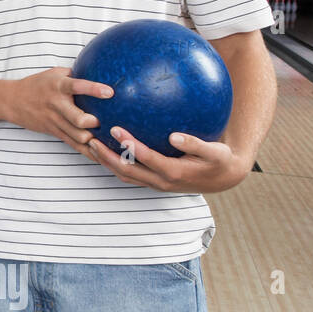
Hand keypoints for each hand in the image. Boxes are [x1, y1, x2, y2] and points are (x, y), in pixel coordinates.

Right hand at [2, 67, 112, 153]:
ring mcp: (55, 121)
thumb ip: (74, 73)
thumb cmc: (36, 84)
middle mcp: (57, 105)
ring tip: (109, 139)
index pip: (76, 86)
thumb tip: (100, 71)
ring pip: (77, 136)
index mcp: (58, 86)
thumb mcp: (54, 73)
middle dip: (93, 123)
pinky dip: (88, 151)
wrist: (12, 101)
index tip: (110, 92)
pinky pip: (74, 145)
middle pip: (78, 119)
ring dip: (94, 140)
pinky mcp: (54, 132)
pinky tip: (102, 155)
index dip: (93, 89)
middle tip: (103, 121)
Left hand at [85, 127, 248, 193]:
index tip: (115, 128)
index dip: (129, 145)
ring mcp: (154, 183)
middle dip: (107, 156)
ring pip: (124, 175)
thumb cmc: (219, 160)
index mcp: (173, 172)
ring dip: (106, 162)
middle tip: (92, 139)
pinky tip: (106, 147)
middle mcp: (160, 181)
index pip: (145, 158)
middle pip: (126, 170)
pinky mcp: (152, 182)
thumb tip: (175, 136)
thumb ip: (196, 144)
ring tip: (91, 144)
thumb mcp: (216, 152)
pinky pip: (129, 174)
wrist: (221, 179)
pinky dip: (115, 163)